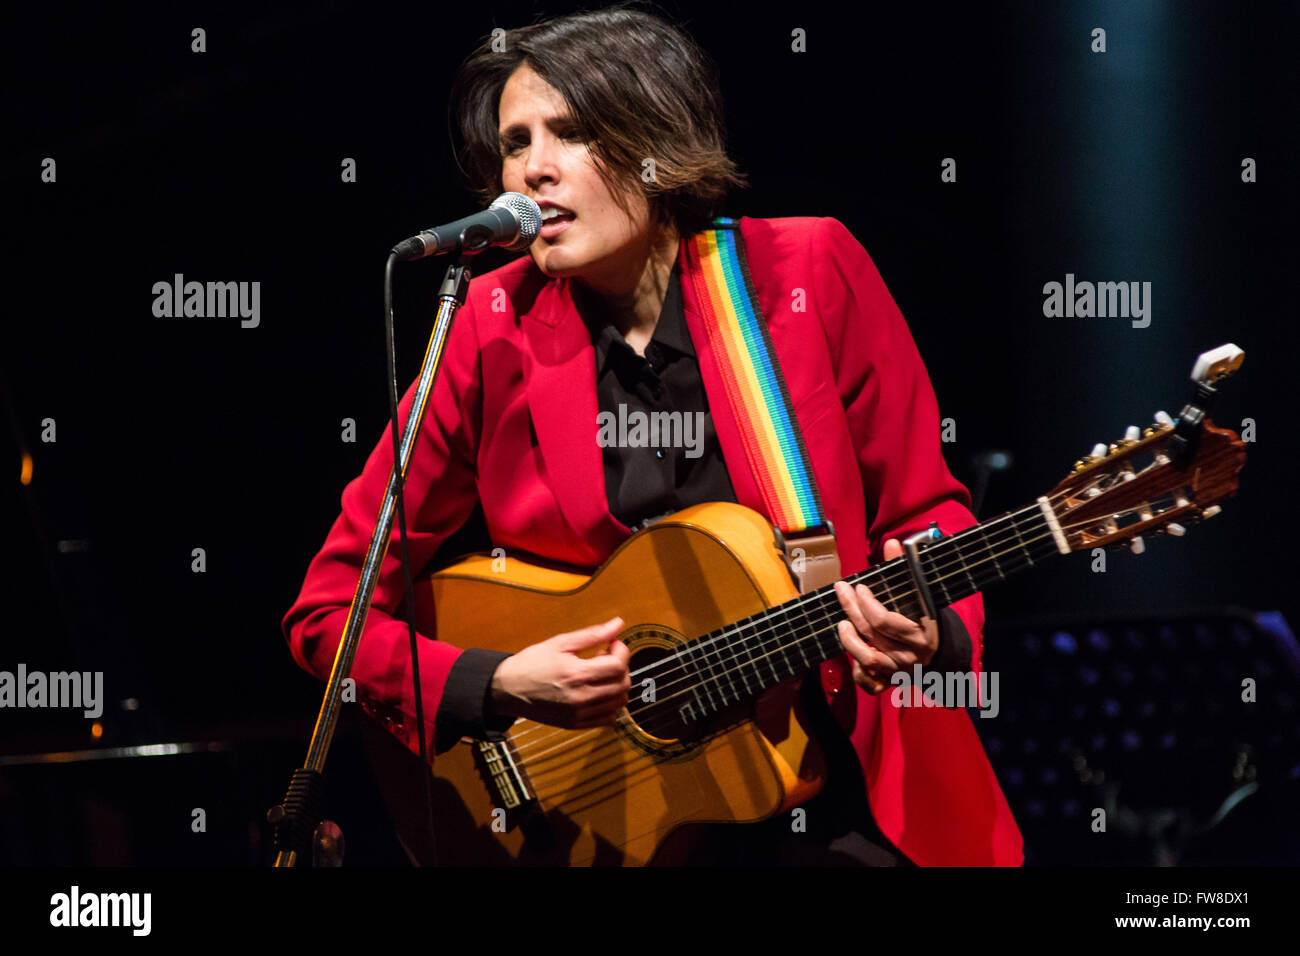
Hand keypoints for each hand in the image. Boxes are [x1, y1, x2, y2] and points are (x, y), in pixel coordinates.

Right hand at [488, 617, 630, 727]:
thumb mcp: (560, 643)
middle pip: (622, 685)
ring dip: (617, 686)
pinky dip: (610, 705)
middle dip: (621, 667)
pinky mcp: (576, 724)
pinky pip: (608, 719)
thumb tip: (617, 624)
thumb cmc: (531, 663)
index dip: (621, 651)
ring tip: (600, 674)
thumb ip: (592, 634)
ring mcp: (578, 714)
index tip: (613, 644)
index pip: (618, 666)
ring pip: (618, 703)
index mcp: (576, 674)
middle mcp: (580, 697)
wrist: (508, 689)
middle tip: (605, 658)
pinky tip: (598, 692)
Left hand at [833, 538, 939, 693]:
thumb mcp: (923, 596)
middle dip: (852, 608)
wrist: (945, 658)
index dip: (867, 603)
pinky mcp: (891, 681)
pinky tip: (852, 656)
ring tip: (842, 623)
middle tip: (842, 589)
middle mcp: (910, 654)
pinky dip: (859, 673)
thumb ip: (908, 570)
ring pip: (868, 659)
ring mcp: (899, 670)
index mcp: (920, 633)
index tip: (859, 587)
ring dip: (850, 641)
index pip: (885, 621)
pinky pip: (870, 684)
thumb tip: (892, 542)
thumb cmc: (930, 621)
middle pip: (872, 632)